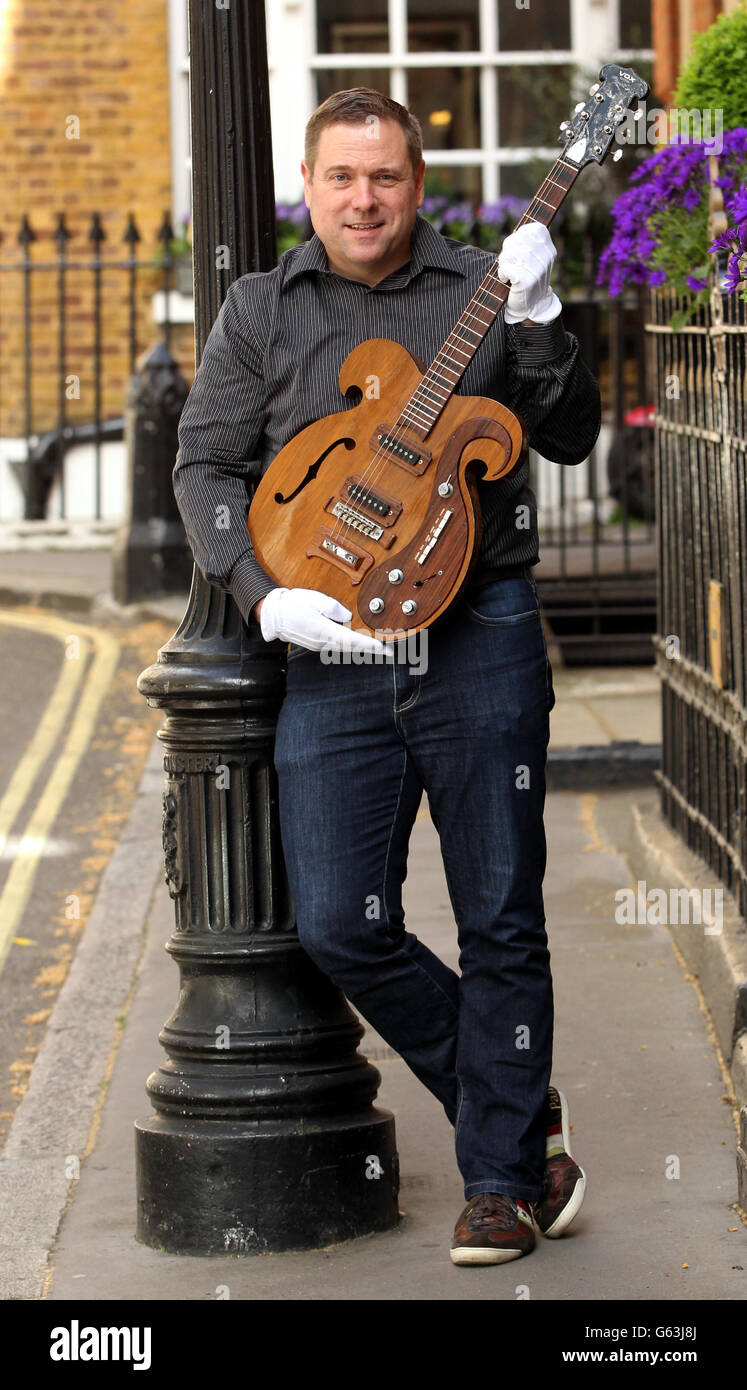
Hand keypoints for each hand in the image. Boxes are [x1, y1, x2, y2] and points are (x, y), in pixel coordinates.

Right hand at [257, 586, 387, 654]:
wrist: (273, 615)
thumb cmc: (293, 604)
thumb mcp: (314, 598)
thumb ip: (334, 607)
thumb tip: (347, 616)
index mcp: (323, 630)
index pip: (351, 639)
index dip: (368, 645)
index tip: (382, 649)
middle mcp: (322, 641)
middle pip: (350, 647)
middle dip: (369, 650)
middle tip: (387, 653)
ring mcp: (318, 645)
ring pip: (344, 647)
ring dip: (360, 648)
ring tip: (376, 649)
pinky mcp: (316, 644)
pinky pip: (336, 645)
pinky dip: (348, 645)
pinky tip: (357, 644)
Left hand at [497, 222, 561, 324]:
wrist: (530, 307)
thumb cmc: (526, 279)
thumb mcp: (531, 258)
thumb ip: (527, 242)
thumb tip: (515, 233)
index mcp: (549, 249)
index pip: (530, 229)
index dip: (517, 237)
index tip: (517, 250)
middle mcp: (546, 257)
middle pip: (516, 240)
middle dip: (507, 251)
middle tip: (510, 264)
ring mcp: (537, 269)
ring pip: (509, 254)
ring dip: (503, 263)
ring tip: (508, 273)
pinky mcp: (526, 281)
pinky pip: (505, 268)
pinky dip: (502, 274)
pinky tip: (507, 281)